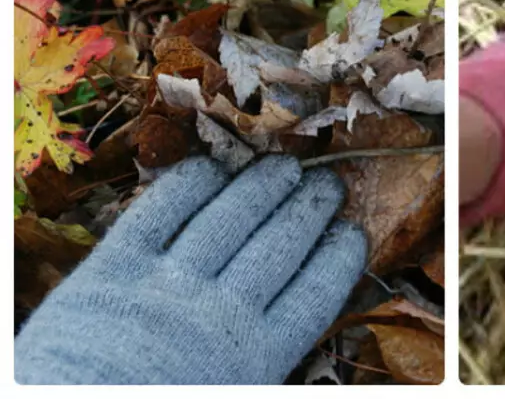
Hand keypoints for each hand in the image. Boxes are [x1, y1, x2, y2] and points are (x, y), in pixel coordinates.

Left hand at [15, 156, 365, 384]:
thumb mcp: (230, 390)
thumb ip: (260, 354)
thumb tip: (292, 304)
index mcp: (254, 359)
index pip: (316, 293)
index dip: (340, 255)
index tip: (354, 230)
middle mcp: (220, 315)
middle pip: (280, 245)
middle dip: (310, 208)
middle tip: (327, 183)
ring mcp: (167, 286)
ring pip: (232, 217)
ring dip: (265, 185)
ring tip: (285, 166)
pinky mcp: (112, 269)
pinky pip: (162, 210)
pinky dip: (193, 183)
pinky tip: (215, 168)